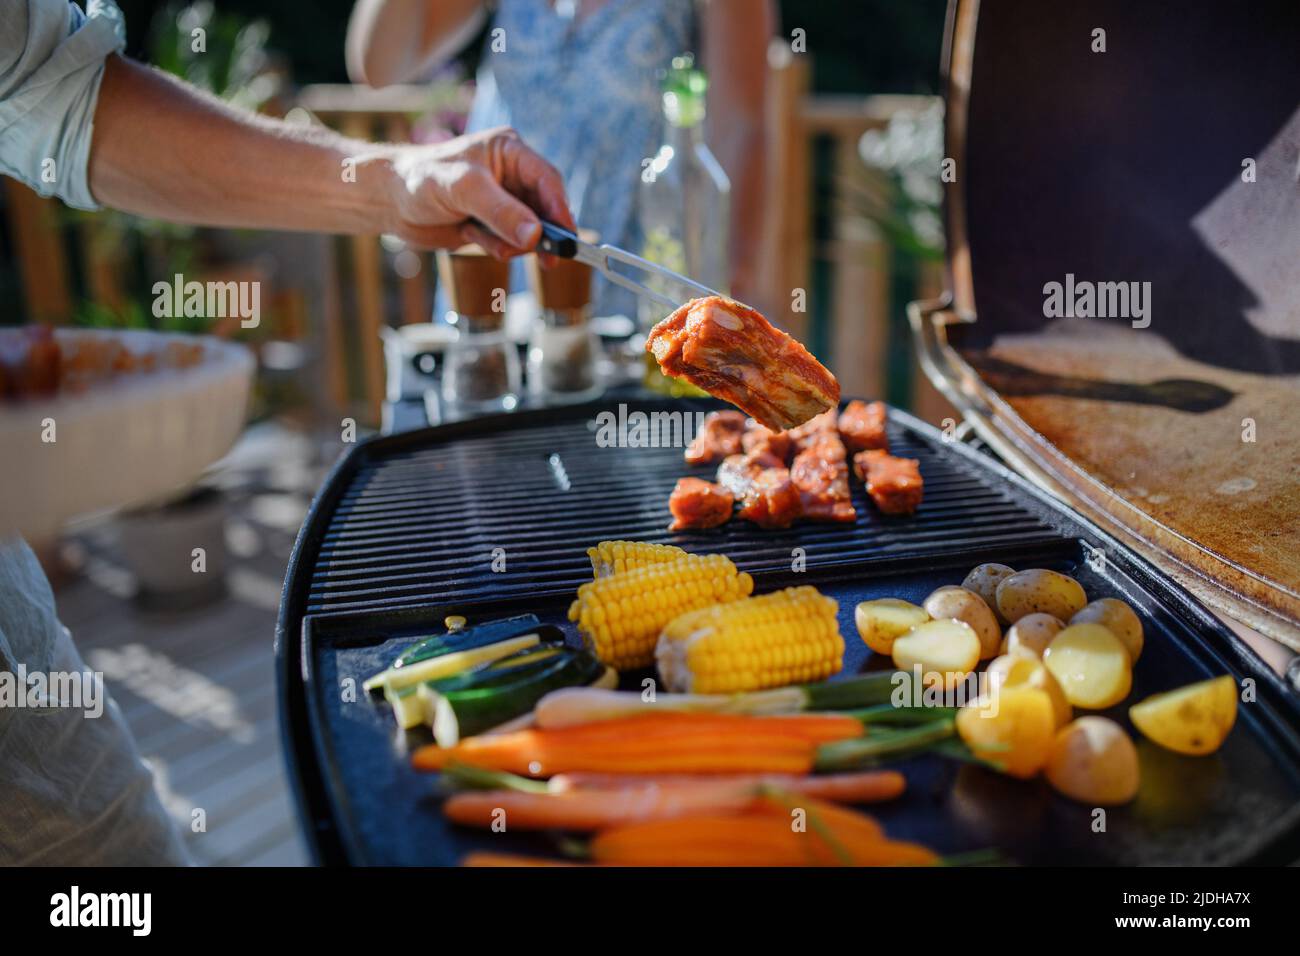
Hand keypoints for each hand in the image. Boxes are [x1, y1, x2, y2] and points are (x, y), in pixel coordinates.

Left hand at [383, 126, 574, 257]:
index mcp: (509, 151)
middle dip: (541, 233)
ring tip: (488, 243)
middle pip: (545, 207)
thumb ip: (500, 211)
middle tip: (547, 257)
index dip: (560, 209)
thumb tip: (535, 235)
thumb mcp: (463, 190)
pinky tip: (473, 238)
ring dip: (515, 244)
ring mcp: (503, 202)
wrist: (388, 201)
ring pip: (530, 230)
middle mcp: (510, 175)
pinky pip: (510, 243)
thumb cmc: (419, 179)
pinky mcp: (492, 224)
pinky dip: (498, 248)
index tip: (567, 238)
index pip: (547, 179)